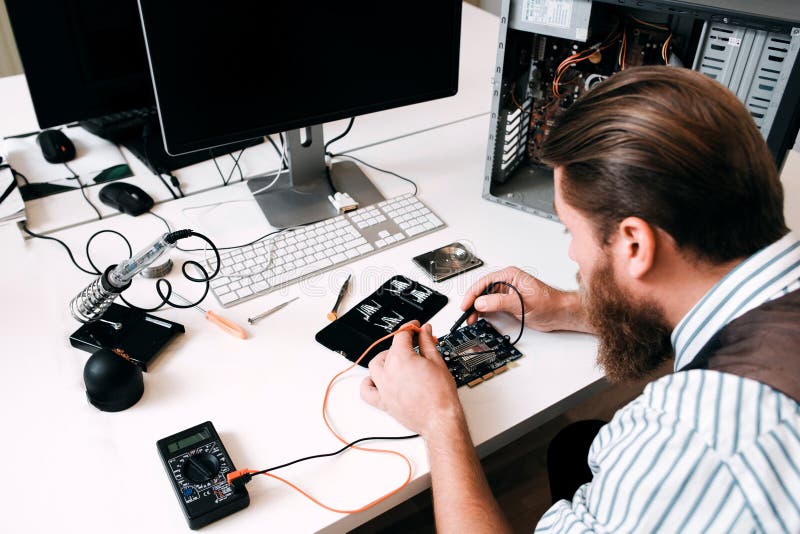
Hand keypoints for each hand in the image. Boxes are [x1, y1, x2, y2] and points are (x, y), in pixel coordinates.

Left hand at [360, 322, 464, 438]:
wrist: (440, 419)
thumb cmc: (441, 396)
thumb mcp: (437, 362)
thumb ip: (427, 343)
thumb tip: (424, 331)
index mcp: (401, 359)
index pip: (402, 335)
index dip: (410, 328)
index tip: (416, 327)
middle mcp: (388, 372)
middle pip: (389, 349)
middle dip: (402, 344)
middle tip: (416, 344)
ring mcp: (384, 388)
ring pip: (375, 366)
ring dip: (384, 359)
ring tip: (398, 359)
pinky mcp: (384, 402)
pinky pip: (366, 391)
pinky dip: (368, 383)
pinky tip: (377, 380)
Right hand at [460, 266, 591, 332]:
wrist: (561, 314)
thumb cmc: (549, 303)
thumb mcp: (522, 302)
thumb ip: (500, 302)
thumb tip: (481, 302)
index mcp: (510, 275)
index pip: (484, 282)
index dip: (472, 293)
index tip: (466, 304)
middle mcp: (507, 282)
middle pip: (483, 290)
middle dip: (473, 302)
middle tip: (466, 313)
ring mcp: (507, 293)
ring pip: (485, 299)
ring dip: (477, 308)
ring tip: (471, 318)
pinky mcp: (509, 303)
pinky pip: (492, 306)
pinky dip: (484, 312)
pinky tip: (480, 317)